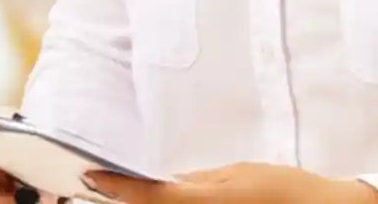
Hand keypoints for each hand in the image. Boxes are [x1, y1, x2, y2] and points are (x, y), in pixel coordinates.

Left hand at [85, 163, 377, 203]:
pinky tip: (164, 203)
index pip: (150, 196)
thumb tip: (165, 182)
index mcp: (206, 202)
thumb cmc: (287, 191)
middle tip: (100, 187)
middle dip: (127, 201)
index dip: (116, 186)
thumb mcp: (239, 175)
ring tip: (127, 193)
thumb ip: (197, 182)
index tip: (90, 175)